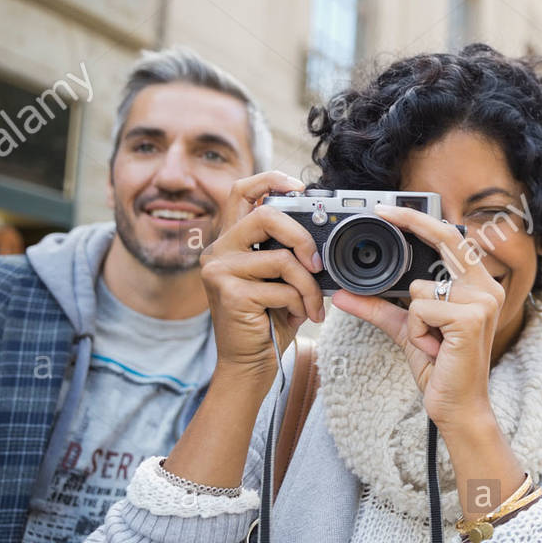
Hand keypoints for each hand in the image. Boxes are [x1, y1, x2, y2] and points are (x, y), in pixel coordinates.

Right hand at [199, 171, 326, 381]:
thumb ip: (290, 252)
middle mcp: (218, 250)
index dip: (271, 179)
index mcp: (231, 240)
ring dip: (308, 284)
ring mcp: (219, 270)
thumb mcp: (282, 278)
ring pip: (281, 257)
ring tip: (313, 304)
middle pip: (265, 214)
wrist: (250, 363)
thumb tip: (323, 232)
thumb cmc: (270, 319)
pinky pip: (282, 287)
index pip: (241, 191)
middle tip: (317, 264)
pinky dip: (301, 303)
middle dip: (302, 237)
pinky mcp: (227, 293)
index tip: (301, 188)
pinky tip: (300, 317)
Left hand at [331, 205, 505, 434]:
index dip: (420, 220)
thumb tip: (345, 294)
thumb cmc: (440, 367)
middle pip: (444, 239)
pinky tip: (436, 349)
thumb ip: (379, 307)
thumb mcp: (407, 330)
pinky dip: (418, 333)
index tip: (389, 209)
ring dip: (415, 321)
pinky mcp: (470, 318)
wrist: (457, 406)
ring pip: (419, 289)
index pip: (450, 240)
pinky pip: (420, 310)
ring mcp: (481, 302)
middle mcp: (486, 288)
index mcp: (477, 285)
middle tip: (380, 210)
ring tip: (432, 342)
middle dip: (411, 222)